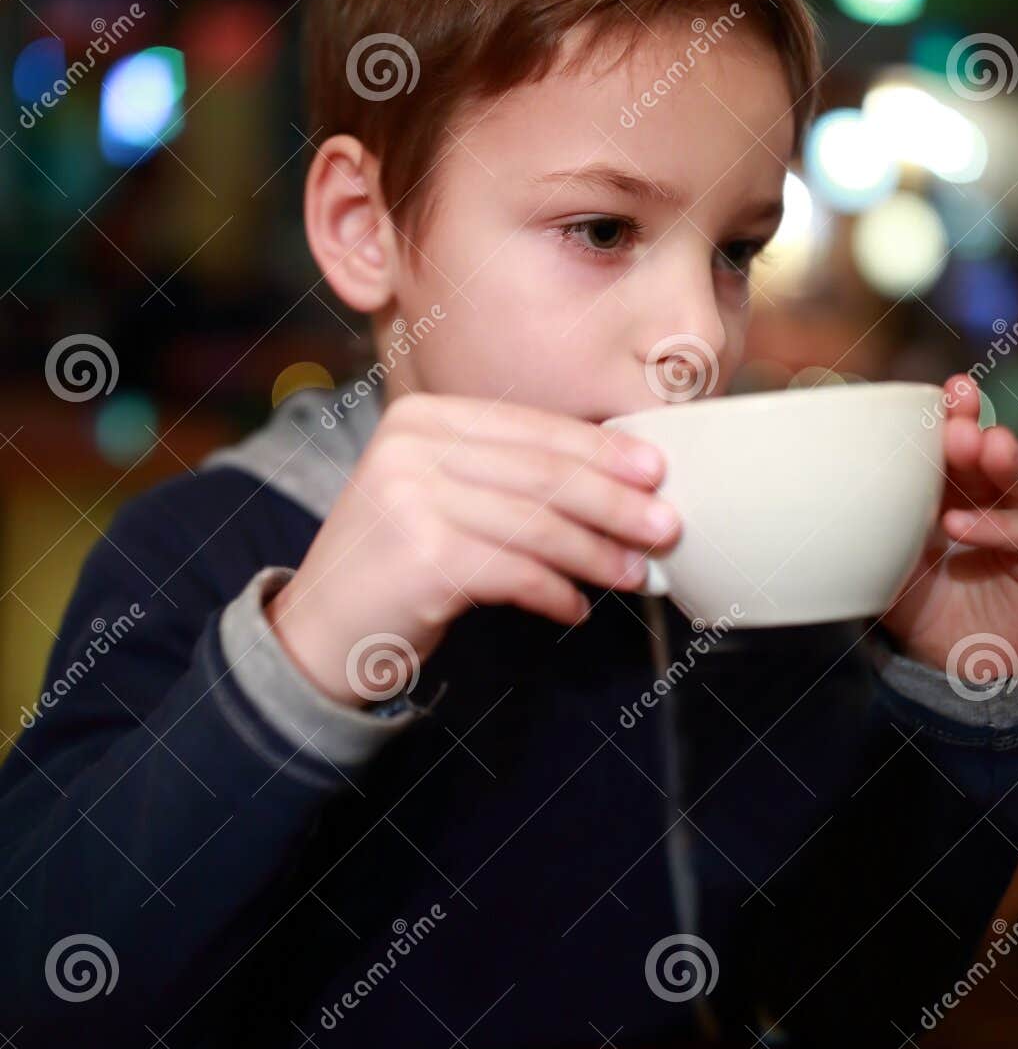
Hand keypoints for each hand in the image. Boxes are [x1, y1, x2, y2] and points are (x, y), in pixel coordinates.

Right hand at [265, 391, 680, 706]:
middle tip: (666, 524)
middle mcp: (411, 447)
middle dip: (614, 502)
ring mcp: (411, 499)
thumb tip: (615, 482)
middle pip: (542, 472)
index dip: (601, 450)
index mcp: (421, 417)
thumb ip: (505, 477)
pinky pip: (517, 572)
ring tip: (636, 574)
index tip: (655, 471)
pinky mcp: (421, 556)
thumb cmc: (396, 563)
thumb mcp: (439, 495)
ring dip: (597, 553)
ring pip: (538, 524)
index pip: (531, 428)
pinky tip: (575, 609)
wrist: (319, 631)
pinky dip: (555, 593)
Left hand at [877, 372, 1017, 676]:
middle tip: (957, 425)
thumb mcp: (888, 560)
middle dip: (978, 432)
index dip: (961, 413)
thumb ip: (876, 524)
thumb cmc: (921, 604)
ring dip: (1007, 463)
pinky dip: (999, 527)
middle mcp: (1003, 497)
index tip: (951, 390)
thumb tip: (828, 488)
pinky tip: (961, 525)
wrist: (950, 667)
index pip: (967, 438)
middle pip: (998, 453)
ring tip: (982, 447)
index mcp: (963, 485)